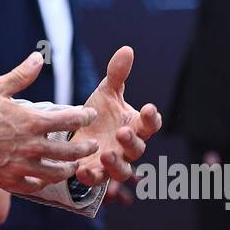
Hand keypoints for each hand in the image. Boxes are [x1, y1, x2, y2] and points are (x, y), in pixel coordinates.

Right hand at [0, 52, 98, 193]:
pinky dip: (43, 183)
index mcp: (28, 121)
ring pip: (54, 173)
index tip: (89, 114)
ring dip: (69, 169)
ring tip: (74, 165)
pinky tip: (46, 178)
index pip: (67, 120)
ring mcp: (19, 165)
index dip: (83, 116)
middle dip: (85, 147)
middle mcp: (28, 146)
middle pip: (68, 151)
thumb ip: (21, 75)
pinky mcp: (7, 180)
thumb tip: (38, 57)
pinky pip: (33, 186)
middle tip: (92, 144)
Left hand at [70, 46, 161, 186]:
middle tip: (123, 131)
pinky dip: (92, 177)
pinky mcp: (95, 172)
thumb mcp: (106, 91)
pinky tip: (82, 170)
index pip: (150, 124)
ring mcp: (113, 162)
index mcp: (135, 125)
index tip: (149, 108)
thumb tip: (127, 50)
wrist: (77, 132)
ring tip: (106, 154)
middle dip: (132, 142)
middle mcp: (127, 146)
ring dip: (116, 164)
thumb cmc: (100, 111)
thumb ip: (117, 74)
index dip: (151, 118)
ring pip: (122, 171)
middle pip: (138, 149)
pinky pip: (97, 180)